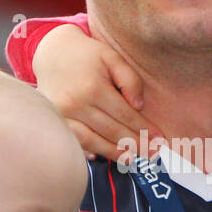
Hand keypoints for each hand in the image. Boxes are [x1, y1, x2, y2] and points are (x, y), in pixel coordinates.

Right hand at [35, 24, 166, 162]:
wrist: (52, 52)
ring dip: (114, 152)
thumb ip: (130, 79)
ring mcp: (62, 115)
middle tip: (153, 154)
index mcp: (93, 87)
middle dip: (135, 144)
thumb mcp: (112, 57)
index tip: (159, 140)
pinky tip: (103, 156)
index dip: (144, 129)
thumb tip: (138, 107)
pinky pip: (74, 141)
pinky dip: (89, 151)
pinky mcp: (55, 120)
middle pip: (111, 130)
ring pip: (93, 140)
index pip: (125, 114)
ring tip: (133, 159)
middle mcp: (75, 104)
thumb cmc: (86, 55)